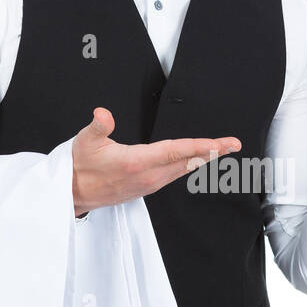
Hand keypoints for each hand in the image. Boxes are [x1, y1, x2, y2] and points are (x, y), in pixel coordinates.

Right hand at [72, 107, 241, 212]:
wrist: (73, 193)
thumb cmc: (80, 167)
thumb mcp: (84, 141)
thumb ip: (98, 126)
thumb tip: (103, 114)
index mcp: (137, 162)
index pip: (175, 152)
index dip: (199, 147)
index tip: (219, 144)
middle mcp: (148, 176)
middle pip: (187, 161)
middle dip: (212, 152)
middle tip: (233, 144)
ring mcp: (150, 183)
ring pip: (183, 169)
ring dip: (203, 158)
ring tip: (221, 149)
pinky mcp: (148, 186)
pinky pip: (175, 174)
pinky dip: (190, 164)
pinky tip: (197, 159)